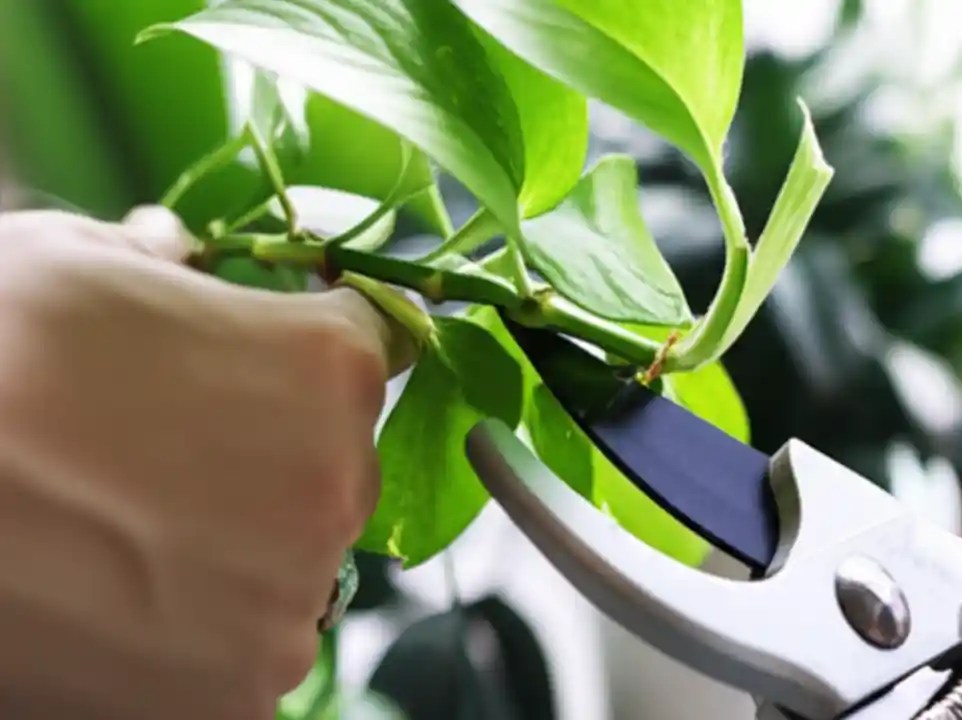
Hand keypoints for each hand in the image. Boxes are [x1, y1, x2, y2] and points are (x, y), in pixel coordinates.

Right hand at [0, 209, 411, 718]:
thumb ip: (161, 262)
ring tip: (131, 524)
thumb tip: (174, 255)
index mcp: (327, 366)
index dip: (321, 348)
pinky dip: (204, 625)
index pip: (379, 348)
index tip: (287, 361)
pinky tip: (122, 590)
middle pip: (338, 462)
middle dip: (276, 449)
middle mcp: (338, 487)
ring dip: (240, 542)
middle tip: (173, 447)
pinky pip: (250, 645)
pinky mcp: (240, 694)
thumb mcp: (69, 262)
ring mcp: (293, 600)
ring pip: (298, 561)